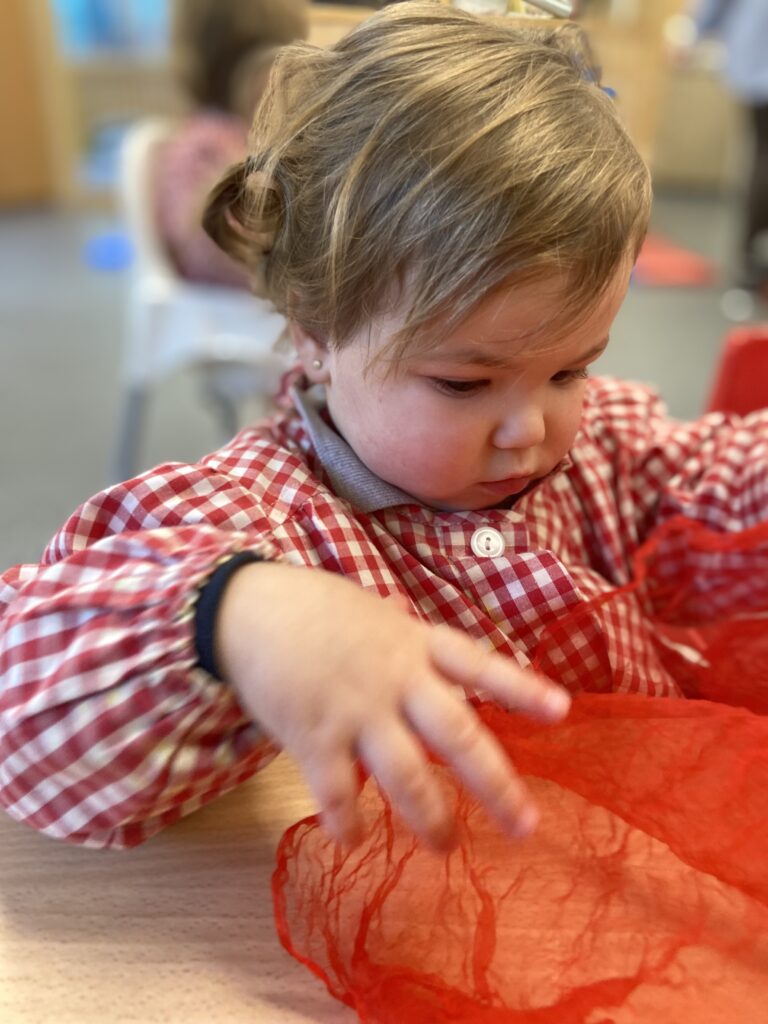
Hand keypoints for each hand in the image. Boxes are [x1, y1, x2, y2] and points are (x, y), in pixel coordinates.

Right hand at [215, 562, 570, 849]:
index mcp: (416, 643)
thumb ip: (415, 654)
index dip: (520, 688)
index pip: (479, 665)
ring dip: (430, 817)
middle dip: (495, 784)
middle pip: (458, 734)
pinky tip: (351, 840)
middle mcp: (396, 677)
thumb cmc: (319, 613)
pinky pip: (337, 791)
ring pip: (407, 774)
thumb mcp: (379, 619)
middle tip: (524, 825)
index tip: (562, 710)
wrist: (251, 606)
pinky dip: (346, 822)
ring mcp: (356, 707)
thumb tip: (450, 689)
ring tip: (444, 846)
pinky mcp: (313, 733)